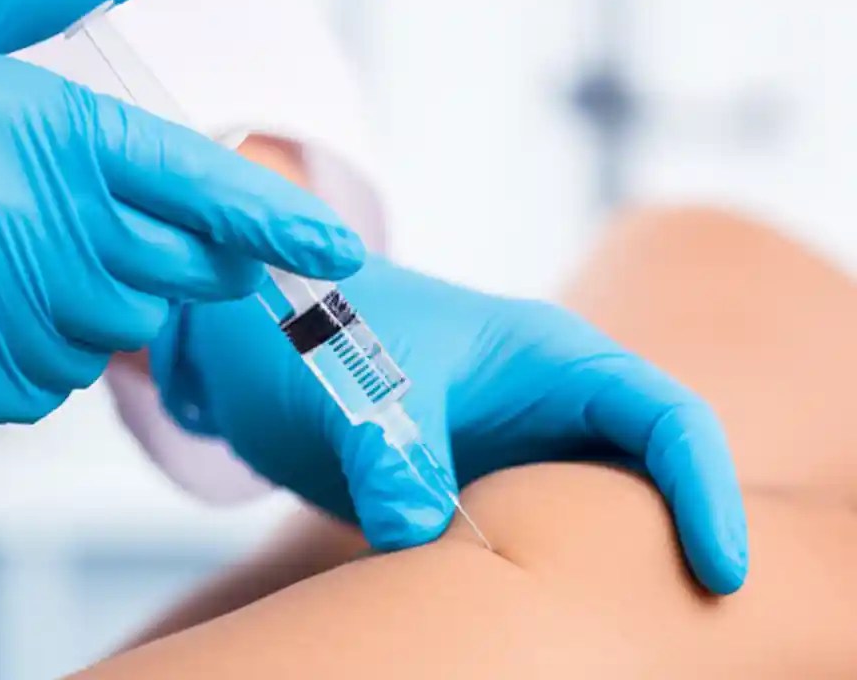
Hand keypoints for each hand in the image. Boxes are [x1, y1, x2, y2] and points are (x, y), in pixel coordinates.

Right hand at [0, 0, 361, 422]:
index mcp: (31, 124)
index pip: (190, 181)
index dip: (272, 217)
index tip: (338, 250)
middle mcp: (19, 220)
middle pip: (169, 279)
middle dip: (171, 268)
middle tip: (109, 237)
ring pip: (102, 339)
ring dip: (81, 309)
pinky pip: (37, 388)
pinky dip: (25, 357)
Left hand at [153, 256, 747, 593]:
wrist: (241, 341)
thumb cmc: (303, 330)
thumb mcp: (347, 386)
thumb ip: (392, 457)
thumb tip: (421, 533)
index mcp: (548, 355)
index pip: (663, 418)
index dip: (703, 490)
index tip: (718, 569)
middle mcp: (544, 406)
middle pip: (641, 481)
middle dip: (664, 546)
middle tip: (668, 624)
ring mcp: (507, 452)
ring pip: (582, 523)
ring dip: (590, 574)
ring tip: (589, 630)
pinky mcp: (466, 493)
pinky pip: (517, 549)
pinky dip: (523, 587)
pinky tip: (511, 624)